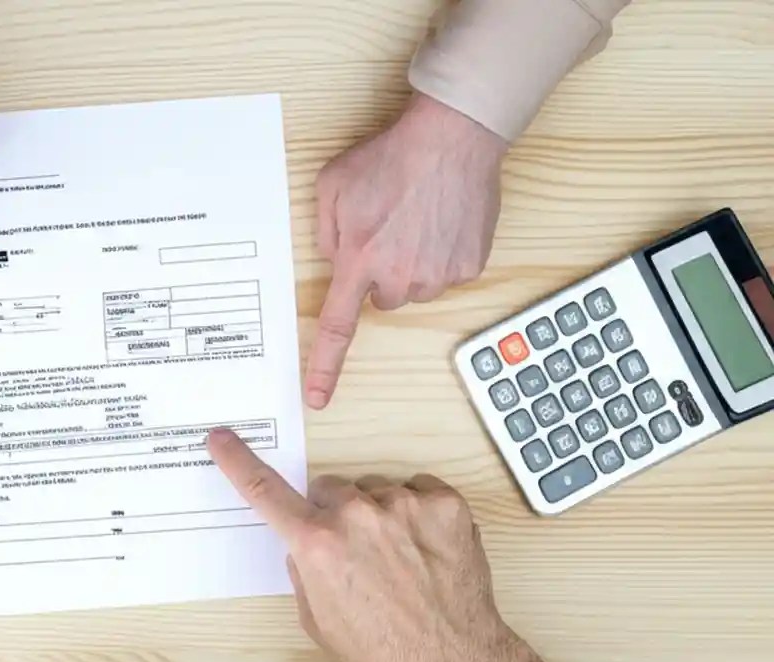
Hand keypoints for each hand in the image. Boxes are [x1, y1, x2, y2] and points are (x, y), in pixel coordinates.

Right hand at [206, 429, 591, 661]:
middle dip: (336, 513)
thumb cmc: (384, 652)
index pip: (265, 490)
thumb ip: (304, 569)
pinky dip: (419, 512)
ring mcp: (404, 505)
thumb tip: (305, 544)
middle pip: (330, 489)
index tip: (223, 439)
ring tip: (400, 559)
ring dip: (381, 515)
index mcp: (317, 544)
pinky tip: (425, 548)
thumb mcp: (318, 619)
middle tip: (358, 553)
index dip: (238, 461)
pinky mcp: (445, 504)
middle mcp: (356, 516)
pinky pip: (419, 489)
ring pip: (376, 490)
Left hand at [305, 93, 506, 408]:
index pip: (337, 327)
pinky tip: (441, 221)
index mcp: (360, 261)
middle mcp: (399, 277)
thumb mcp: (332, 187)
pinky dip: (442, 253)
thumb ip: (324, 232)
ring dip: (412, 263)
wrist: (452, 139)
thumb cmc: (390, 158)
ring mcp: (438, 274)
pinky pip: (447, 274)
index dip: (325, 366)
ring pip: (416, 288)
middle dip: (381, 274)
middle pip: (383, 299)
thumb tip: (334, 260)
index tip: (317, 397)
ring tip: (416, 219)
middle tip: (388, 232)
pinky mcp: (468, 267)